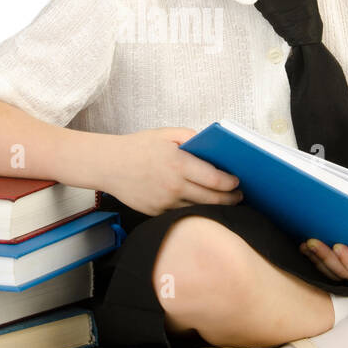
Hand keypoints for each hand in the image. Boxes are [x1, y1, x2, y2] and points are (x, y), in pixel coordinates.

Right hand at [100, 127, 243, 216]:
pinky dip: (194, 210)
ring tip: (224, 201)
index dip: (231, 183)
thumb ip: (191, 138)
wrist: (108, 165)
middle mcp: (174, 186)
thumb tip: (211, 148)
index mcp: (179, 164)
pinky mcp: (156, 213)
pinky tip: (201, 205)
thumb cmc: (137, 147)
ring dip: (214, 207)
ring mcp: (165, 203)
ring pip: (198, 209)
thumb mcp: (166, 134)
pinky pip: (181, 213)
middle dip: (230, 199)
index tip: (238, 182)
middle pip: (212, 199)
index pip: (215, 180)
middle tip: (239, 196)